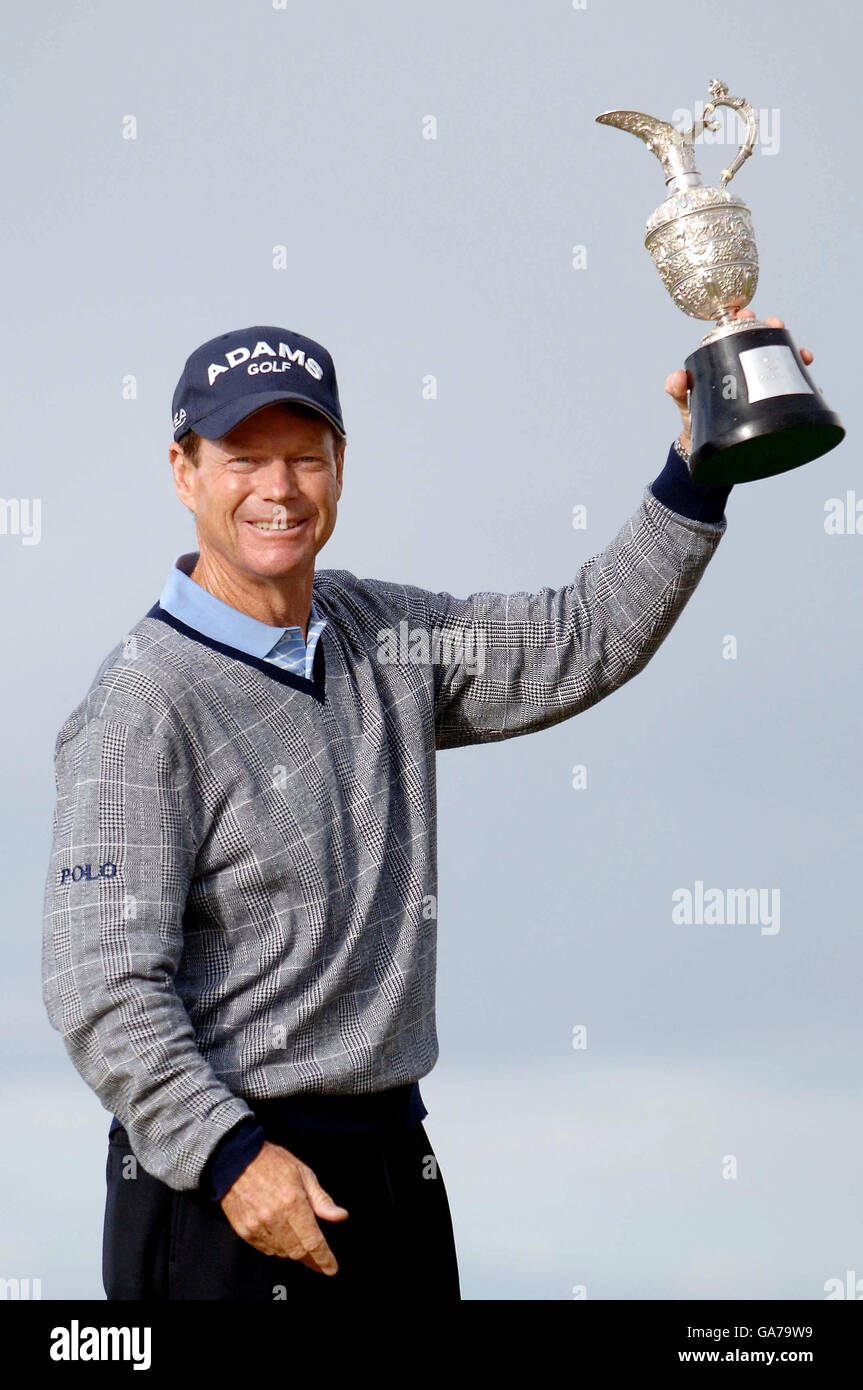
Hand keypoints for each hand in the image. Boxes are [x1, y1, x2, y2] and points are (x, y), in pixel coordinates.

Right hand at [220, 1139, 348, 1274]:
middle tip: (320, 1262)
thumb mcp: (303, 1173)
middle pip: (298, 1251)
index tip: (331, 1268)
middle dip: (312, 1259)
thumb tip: (340, 1216)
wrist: (235, 1159)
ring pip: (282, 1252)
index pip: (313, 1241)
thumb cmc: (271, 1162)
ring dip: (294, 1253)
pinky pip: (265, 1249)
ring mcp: (257, 1226)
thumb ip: (322, 1199)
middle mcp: (275, 1218)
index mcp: (293, 1202)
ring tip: (301, 1246)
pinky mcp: (244, 1230)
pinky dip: (277, 1248)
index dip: (324, 1258)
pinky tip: (283, 1239)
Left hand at [664, 309, 814, 453]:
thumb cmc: (695, 419)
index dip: (743, 321)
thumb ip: (678, 391)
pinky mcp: (771, 401)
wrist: (707, 446)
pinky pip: (789, 387)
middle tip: (775, 324)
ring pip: (780, 361)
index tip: (746, 315)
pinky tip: (808, 378)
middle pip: (761, 342)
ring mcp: (760, 384)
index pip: (735, 335)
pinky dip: (801, 380)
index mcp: (724, 362)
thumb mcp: (686, 403)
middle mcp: (744, 368)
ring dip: (793, 353)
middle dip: (771, 329)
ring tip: (801, 354)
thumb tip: (677, 377)